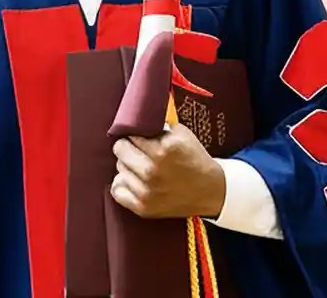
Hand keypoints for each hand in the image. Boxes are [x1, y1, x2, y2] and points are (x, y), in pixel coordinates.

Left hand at [110, 123, 226, 218]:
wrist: (209, 191)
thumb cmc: (194, 159)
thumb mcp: (182, 134)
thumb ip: (158, 124)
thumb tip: (137, 118)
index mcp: (163, 150)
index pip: (131, 135)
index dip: (136, 134)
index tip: (140, 137)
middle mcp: (152, 171)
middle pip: (120, 150)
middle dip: (128, 147)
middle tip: (138, 150)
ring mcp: (146, 192)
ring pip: (119, 169)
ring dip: (128, 166)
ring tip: (142, 167)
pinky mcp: (143, 208)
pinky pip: (117, 191)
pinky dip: (123, 185)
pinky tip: (135, 181)